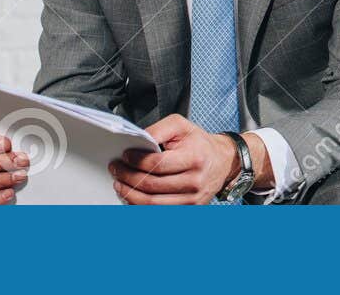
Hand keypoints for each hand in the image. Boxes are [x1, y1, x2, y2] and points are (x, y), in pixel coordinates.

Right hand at [0, 121, 28, 204]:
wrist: (38, 153)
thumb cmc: (29, 136)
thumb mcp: (25, 126)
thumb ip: (22, 125)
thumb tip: (33, 122)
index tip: (7, 143)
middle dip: (2, 162)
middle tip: (23, 160)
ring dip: (1, 179)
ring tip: (21, 176)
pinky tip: (10, 193)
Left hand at [109, 114, 236, 205]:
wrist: (222, 161)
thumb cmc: (199, 143)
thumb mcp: (182, 126)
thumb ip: (159, 130)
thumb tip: (137, 141)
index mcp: (195, 158)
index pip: (158, 164)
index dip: (137, 161)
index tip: (125, 156)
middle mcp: (195, 182)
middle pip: (152, 185)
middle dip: (128, 177)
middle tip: (116, 169)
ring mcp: (193, 200)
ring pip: (153, 204)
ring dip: (131, 195)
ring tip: (120, 184)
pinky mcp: (189, 210)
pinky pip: (159, 213)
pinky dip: (141, 207)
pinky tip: (133, 196)